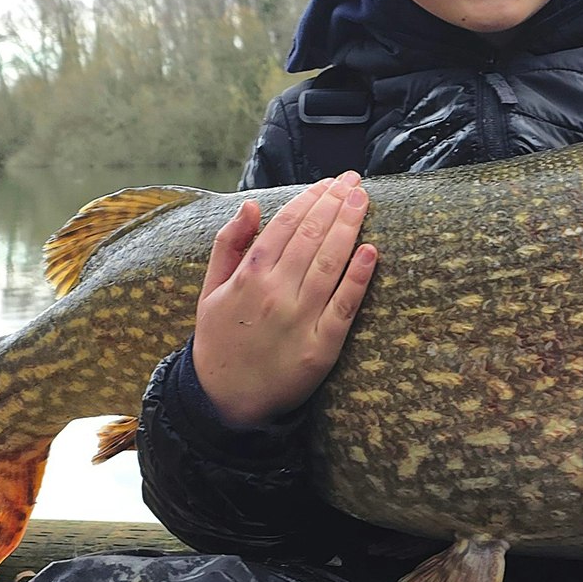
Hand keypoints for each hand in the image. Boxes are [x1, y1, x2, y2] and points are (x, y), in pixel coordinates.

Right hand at [191, 175, 377, 428]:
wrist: (225, 399)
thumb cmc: (220, 338)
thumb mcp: (210, 289)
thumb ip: (229, 245)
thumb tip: (250, 205)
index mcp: (248, 276)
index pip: (286, 225)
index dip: (310, 199)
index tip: (329, 183)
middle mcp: (275, 293)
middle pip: (312, 237)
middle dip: (335, 204)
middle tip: (354, 182)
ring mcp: (300, 320)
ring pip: (330, 263)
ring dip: (349, 227)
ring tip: (363, 201)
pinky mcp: (321, 347)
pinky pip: (344, 305)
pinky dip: (358, 277)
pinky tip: (371, 251)